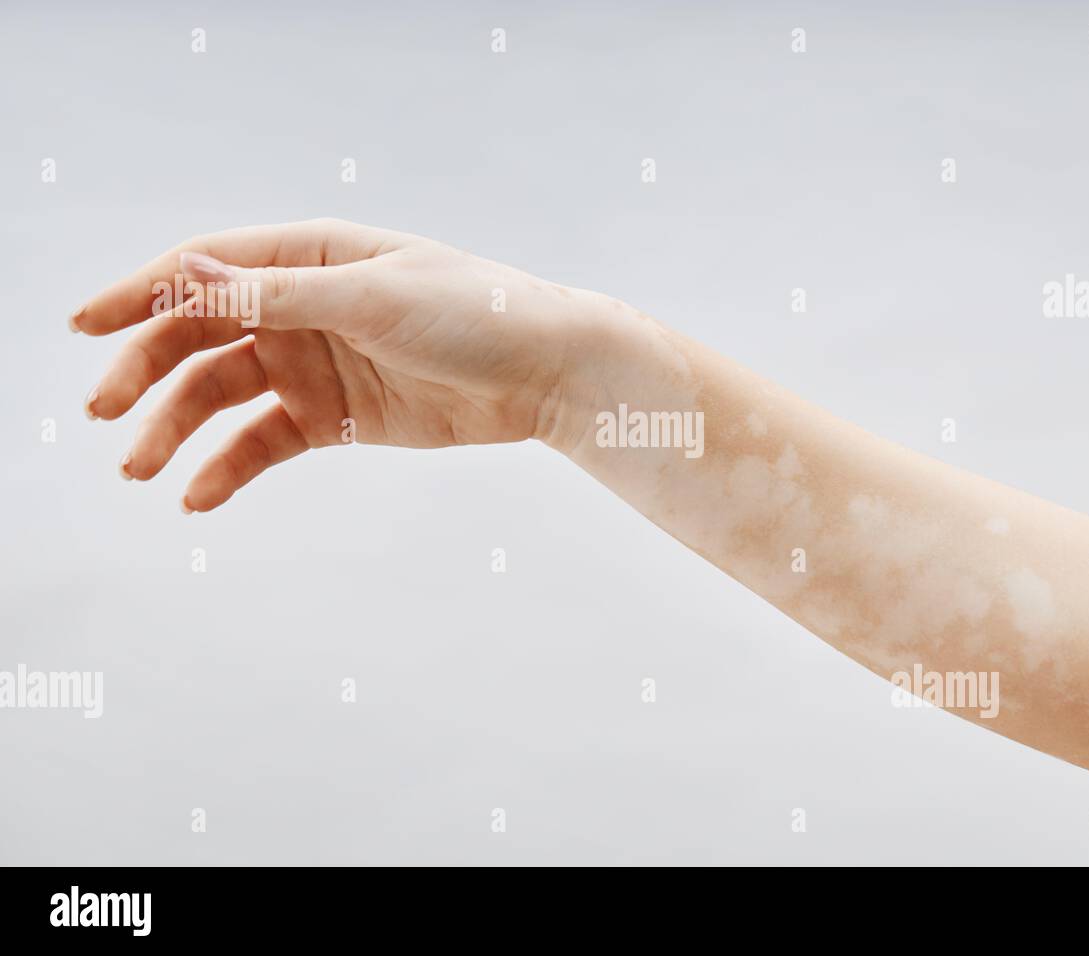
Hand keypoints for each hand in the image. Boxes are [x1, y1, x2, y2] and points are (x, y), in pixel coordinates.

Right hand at [72, 219, 606, 511]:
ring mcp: (315, 364)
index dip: (140, 294)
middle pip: (201, 337)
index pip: (206, 270)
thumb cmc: (473, 313)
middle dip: (147, 373)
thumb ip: (277, 296)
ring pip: (224, 396)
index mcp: (309, 258)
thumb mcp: (372, 297)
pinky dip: (230, 467)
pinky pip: (265, 443)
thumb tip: (187, 273)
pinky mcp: (335, 418)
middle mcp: (302, 308)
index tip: (83, 326)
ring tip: (142, 469)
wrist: (545, 374)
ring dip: (177, 430)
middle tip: (105, 415)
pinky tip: (198, 495)